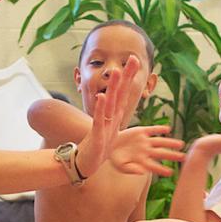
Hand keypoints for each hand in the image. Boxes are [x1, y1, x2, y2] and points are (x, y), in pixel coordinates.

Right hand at [77, 56, 184, 176]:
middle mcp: (109, 116)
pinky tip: (102, 96)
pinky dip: (100, 108)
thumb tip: (118, 105)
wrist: (85, 163)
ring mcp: (102, 123)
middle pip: (118, 92)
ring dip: (113, 88)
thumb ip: (115, 118)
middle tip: (133, 58)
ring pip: (109, 103)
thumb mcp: (112, 130)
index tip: (135, 60)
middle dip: (126, 76)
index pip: (124, 92)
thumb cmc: (99, 147)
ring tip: (116, 72)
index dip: (129, 76)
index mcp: (115, 115)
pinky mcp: (96, 134)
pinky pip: (98, 120)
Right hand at [108, 125, 183, 175]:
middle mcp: (146, 151)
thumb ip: (131, 169)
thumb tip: (143, 173)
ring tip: (181, 144)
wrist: (108, 144)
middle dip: (172, 155)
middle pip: (162, 153)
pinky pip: (152, 130)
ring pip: (160, 141)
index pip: (154, 166)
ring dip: (170, 143)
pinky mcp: (140, 131)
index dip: (161, 169)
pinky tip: (168, 129)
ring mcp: (144, 141)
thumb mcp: (121, 166)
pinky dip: (159, 129)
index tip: (170, 172)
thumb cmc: (116, 159)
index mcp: (142, 161)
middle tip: (184, 157)